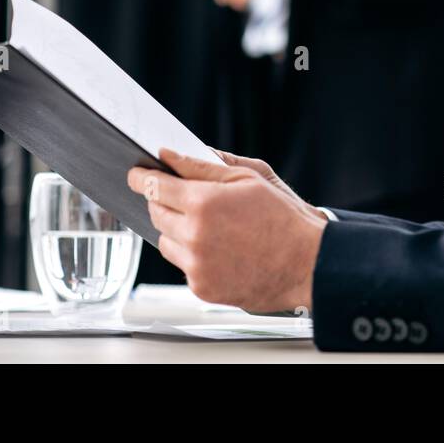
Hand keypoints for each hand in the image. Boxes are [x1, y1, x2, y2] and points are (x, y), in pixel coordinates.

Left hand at [126, 148, 324, 312]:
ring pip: (165, 240)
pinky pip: (182, 264)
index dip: (141, 177)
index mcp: (204, 202)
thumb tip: (172, 156)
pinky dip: (193, 254)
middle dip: (164, 201)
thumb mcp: (249, 178)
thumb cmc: (284, 218)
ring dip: (177, 229)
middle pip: (155, 212)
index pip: (154, 185)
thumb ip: (205, 166)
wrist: (307, 264)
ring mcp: (196, 264)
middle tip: (186, 198)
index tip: (136, 174)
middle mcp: (194, 235)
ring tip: (211, 226)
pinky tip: (220, 249)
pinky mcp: (201, 286)